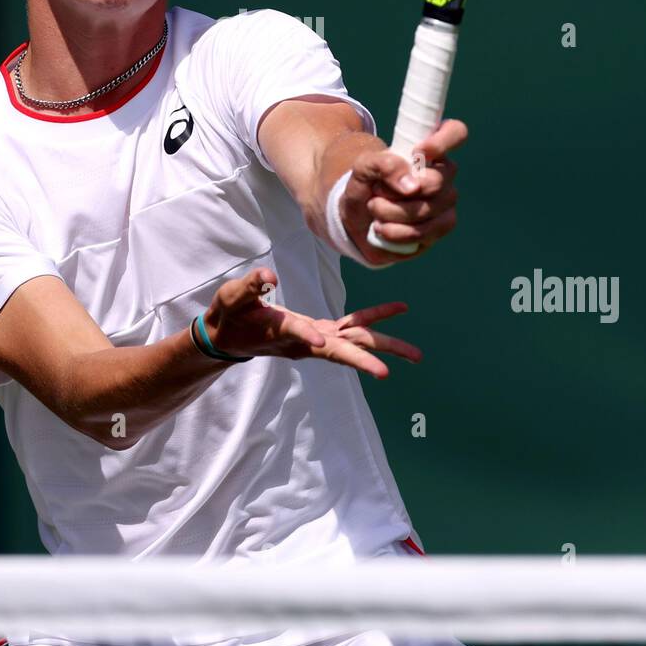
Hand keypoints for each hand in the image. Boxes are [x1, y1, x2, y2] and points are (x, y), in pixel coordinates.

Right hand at [201, 268, 421, 379]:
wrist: (229, 337)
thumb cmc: (229, 316)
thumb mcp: (231, 298)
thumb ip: (250, 287)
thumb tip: (269, 278)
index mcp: (282, 333)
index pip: (301, 337)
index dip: (310, 338)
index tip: (320, 342)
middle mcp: (305, 342)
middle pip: (344, 351)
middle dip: (371, 357)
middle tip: (400, 366)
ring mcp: (315, 339)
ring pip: (355, 342)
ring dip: (384, 345)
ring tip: (417, 355)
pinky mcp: (319, 332)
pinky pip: (351, 326)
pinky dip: (373, 319)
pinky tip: (398, 309)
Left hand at [343, 118, 466, 262]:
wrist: (359, 218)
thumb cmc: (366, 185)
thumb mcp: (362, 168)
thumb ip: (382, 164)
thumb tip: (412, 186)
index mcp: (430, 149)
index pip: (455, 132)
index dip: (443, 141)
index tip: (418, 152)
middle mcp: (444, 173)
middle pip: (436, 182)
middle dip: (397, 192)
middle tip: (377, 191)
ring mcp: (447, 201)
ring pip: (426, 210)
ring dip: (391, 212)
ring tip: (375, 209)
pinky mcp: (442, 226)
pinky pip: (424, 232)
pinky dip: (396, 232)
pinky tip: (382, 228)